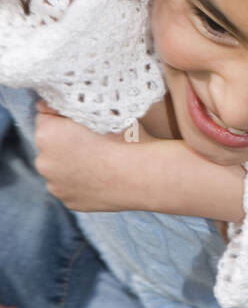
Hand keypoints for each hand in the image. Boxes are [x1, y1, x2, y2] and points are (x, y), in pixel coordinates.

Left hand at [33, 100, 156, 211]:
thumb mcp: (99, 109)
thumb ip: (66, 106)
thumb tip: (45, 105)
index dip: (64, 116)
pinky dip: (81, 181)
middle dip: (65, 140)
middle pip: (50, 144)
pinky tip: (101, 176)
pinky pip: (70, 186)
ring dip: (71, 162)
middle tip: (94, 138)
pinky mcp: (68, 202)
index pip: (45, 117)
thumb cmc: (124, 137)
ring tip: (100, 159)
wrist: (144, 175)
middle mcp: (44, 161)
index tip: (83, 119)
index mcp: (47, 134)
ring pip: (59, 167)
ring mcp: (55, 185)